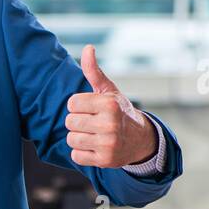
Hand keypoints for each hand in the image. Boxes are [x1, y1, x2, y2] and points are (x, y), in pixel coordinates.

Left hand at [64, 45, 156, 167]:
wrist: (139, 140)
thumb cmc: (118, 111)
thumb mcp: (108, 91)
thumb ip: (94, 71)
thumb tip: (88, 48)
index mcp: (109, 104)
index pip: (72, 103)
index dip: (79, 106)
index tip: (91, 109)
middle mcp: (110, 124)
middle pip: (69, 122)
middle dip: (78, 122)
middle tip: (93, 123)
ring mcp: (108, 144)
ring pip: (71, 139)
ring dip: (79, 138)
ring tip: (94, 135)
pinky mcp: (104, 160)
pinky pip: (76, 156)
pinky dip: (82, 153)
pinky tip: (95, 147)